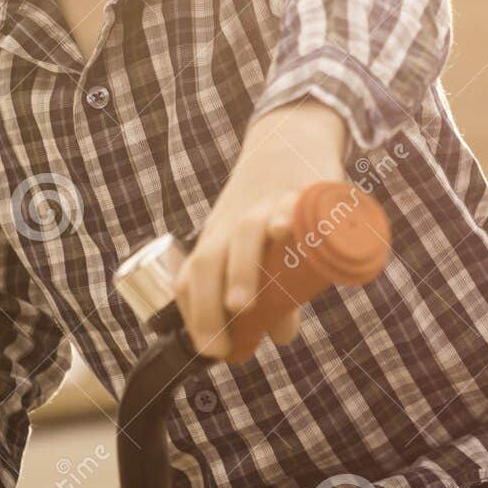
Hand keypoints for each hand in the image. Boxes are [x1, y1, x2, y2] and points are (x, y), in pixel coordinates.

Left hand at [174, 98, 348, 360]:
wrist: (287, 137)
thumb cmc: (268, 207)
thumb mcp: (265, 252)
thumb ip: (276, 297)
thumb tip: (279, 336)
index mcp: (217, 241)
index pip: (191, 280)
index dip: (196, 316)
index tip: (213, 350)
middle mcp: (232, 225)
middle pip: (208, 261)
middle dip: (207, 304)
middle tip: (219, 344)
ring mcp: (262, 205)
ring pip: (243, 236)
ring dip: (239, 271)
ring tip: (242, 304)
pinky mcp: (296, 189)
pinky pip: (288, 204)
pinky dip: (284, 218)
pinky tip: (282, 231)